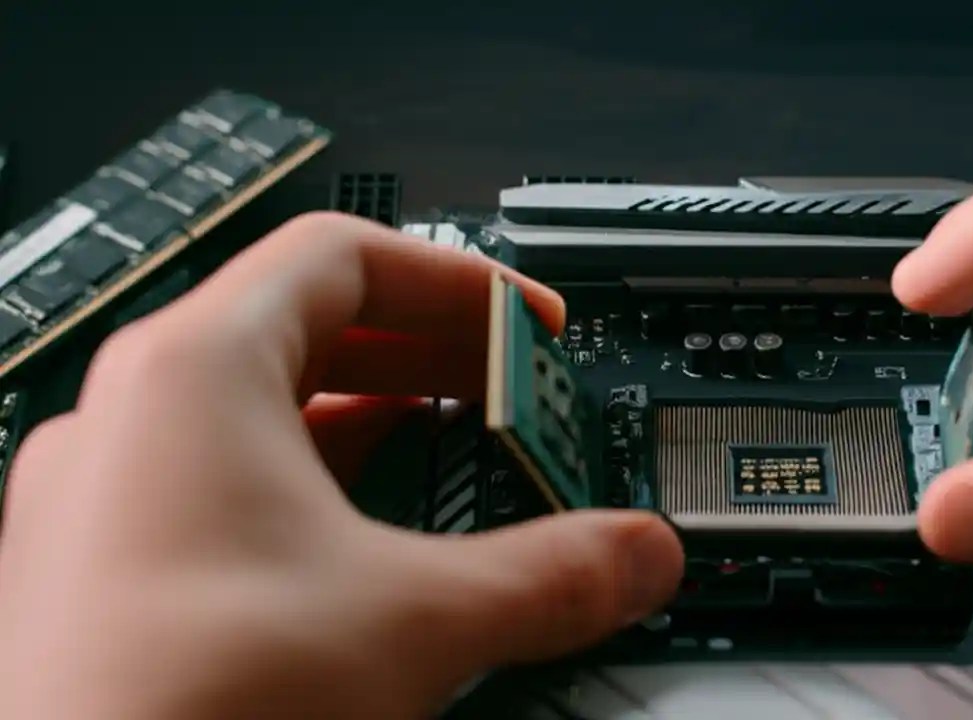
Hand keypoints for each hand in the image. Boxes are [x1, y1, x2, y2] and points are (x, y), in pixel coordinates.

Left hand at [0, 213, 683, 718]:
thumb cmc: (179, 706)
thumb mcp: (413, 624)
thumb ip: (551, 577)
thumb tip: (632, 555)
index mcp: (192, 375)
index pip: (344, 259)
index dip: (458, 281)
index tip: (528, 327)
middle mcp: (133, 418)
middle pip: (306, 326)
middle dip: (428, 353)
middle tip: (513, 388)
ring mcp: (109, 495)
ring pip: (260, 409)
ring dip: (372, 416)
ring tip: (454, 445)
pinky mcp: (107, 569)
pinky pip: (223, 481)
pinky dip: (314, 483)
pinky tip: (369, 532)